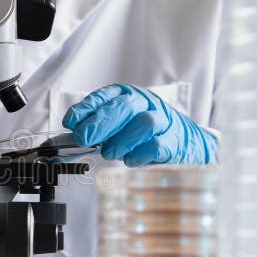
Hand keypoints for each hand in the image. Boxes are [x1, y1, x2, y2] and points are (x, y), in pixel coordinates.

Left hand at [62, 84, 217, 166]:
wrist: (186, 141)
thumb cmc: (144, 133)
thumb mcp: (119, 125)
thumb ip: (97, 128)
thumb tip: (71, 136)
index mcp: (129, 96)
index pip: (105, 96)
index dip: (86, 108)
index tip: (71, 122)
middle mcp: (146, 104)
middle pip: (125, 107)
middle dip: (100, 123)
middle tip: (84, 138)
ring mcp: (163, 122)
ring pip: (144, 123)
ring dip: (122, 140)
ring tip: (109, 153)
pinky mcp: (173, 142)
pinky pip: (157, 146)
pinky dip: (140, 154)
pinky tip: (130, 160)